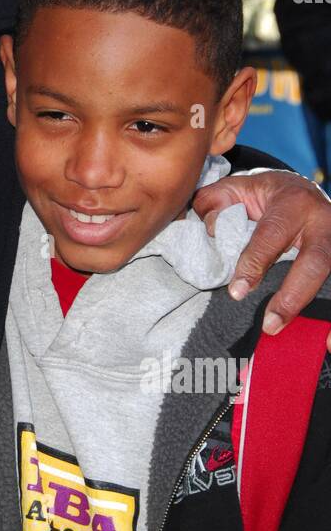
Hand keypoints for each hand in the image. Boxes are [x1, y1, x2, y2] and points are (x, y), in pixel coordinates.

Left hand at [193, 171, 330, 348]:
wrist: (299, 189)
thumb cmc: (264, 195)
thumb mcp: (235, 188)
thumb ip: (215, 203)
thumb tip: (211, 228)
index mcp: (293, 202)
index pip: (273, 235)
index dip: (255, 263)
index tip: (237, 291)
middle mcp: (322, 222)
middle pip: (316, 261)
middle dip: (294, 295)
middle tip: (270, 324)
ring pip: (330, 274)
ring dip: (315, 307)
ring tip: (303, 337)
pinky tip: (327, 342)